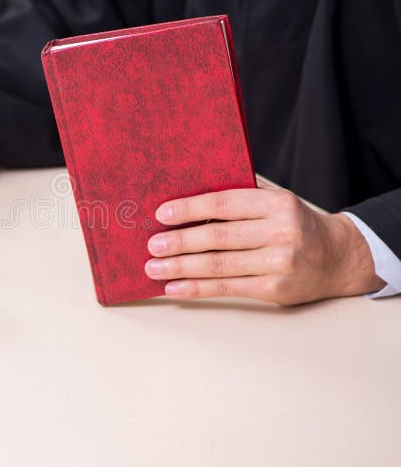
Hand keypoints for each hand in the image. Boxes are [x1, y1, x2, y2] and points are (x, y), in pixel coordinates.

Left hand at [144, 188, 384, 304]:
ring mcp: (278, 263)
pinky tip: (174, 287)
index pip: (224, 204)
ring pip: (218, 265)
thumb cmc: (295, 226)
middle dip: (180, 242)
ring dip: (180, 267)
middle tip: (153, 245)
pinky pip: (226, 288)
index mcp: (278, 204)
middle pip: (218, 237)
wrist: (338, 258)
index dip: (190, 209)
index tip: (162, 214)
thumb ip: (241, 202)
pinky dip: (196, 288)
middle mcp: (281, 232)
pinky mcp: (274, 289)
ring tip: (155, 267)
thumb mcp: (276, 204)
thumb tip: (186, 205)